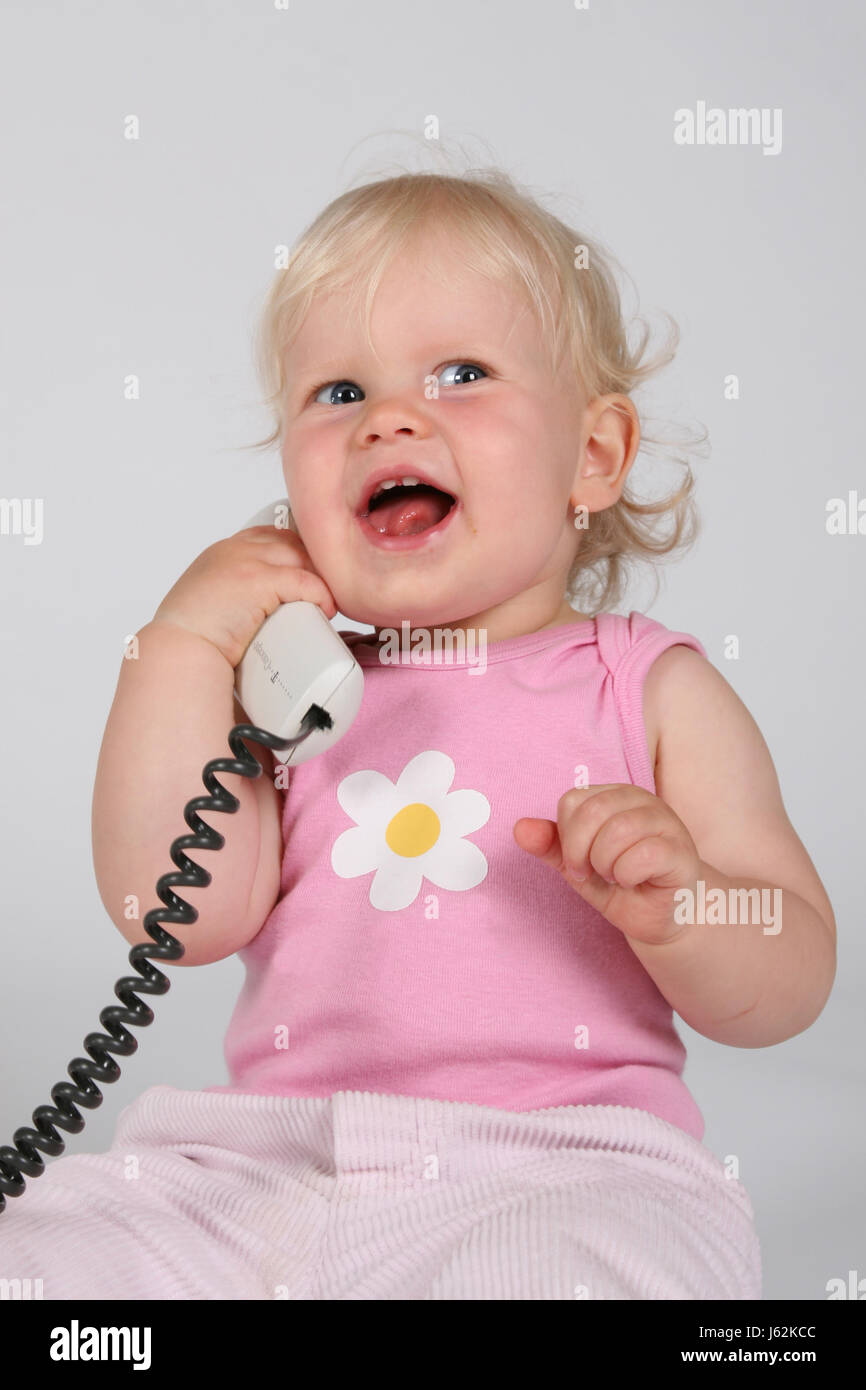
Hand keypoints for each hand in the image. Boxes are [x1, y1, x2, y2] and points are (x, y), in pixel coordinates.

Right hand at [151, 523, 337, 669]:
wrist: (180, 653)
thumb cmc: (194, 641)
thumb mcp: (213, 605)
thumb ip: (235, 598)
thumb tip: (262, 617)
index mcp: (222, 554)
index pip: (270, 537)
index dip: (296, 554)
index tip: (310, 576)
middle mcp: (233, 550)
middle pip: (291, 542)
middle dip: (314, 565)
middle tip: (327, 595)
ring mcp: (245, 562)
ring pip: (301, 557)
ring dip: (322, 580)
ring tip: (327, 606)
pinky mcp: (257, 580)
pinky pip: (305, 581)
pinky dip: (322, 595)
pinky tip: (326, 610)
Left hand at [513, 785, 700, 945]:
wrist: (661, 916)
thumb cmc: (621, 883)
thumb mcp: (577, 865)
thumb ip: (550, 845)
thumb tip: (520, 828)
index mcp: (614, 795)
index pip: (572, 801)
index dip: (567, 838)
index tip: (580, 863)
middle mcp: (641, 800)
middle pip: (591, 812)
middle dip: (581, 853)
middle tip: (595, 873)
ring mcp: (666, 822)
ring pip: (617, 831)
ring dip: (606, 865)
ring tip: (617, 876)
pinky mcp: (680, 850)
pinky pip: (642, 855)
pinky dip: (627, 876)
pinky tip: (636, 881)